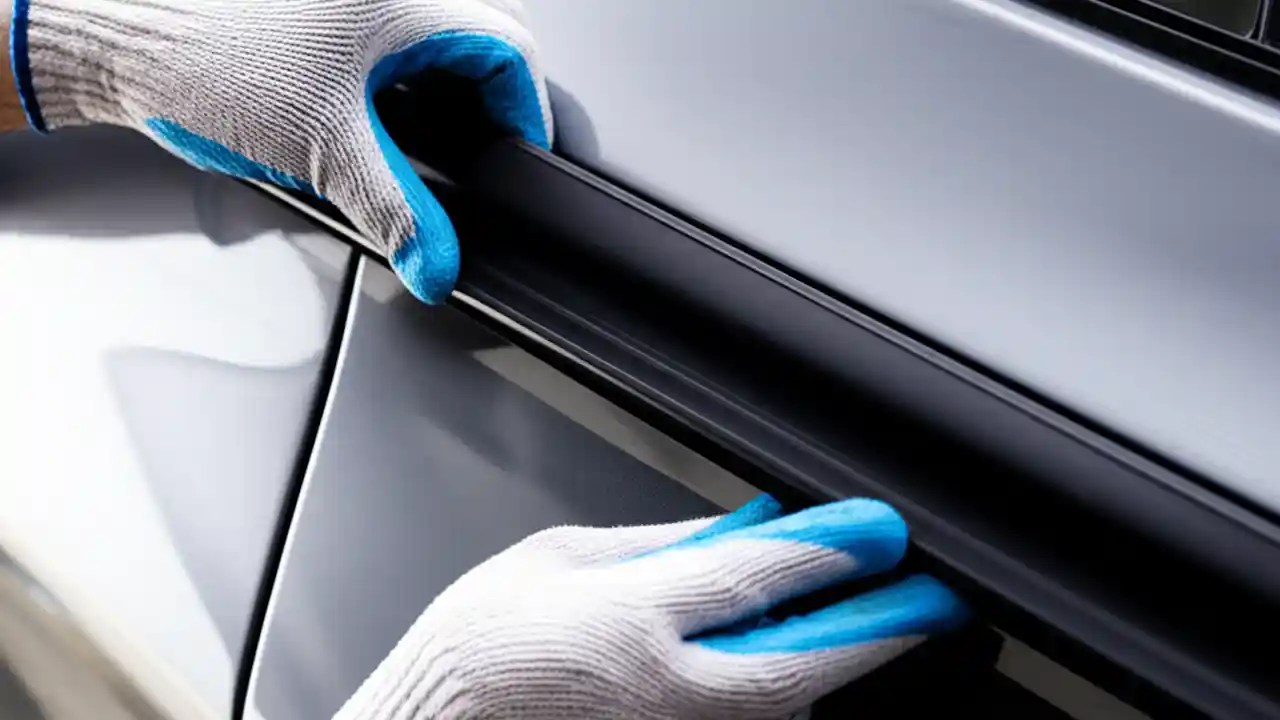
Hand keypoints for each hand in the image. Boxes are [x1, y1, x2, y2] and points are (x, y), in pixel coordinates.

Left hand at [9, 0, 550, 302]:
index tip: (518, 163)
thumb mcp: (323, 153)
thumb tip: (440, 264)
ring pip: (439, 56)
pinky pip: (397, 57)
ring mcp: (359, 9)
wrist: (124, 42)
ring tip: (431, 158)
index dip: (526, 115)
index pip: (509, 53)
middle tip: (480, 169)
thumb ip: (397, 214)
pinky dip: (405, 100)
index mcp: (404, 3)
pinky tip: (380, 139)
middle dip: (488, 116)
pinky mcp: (331, 24)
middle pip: (481, 53)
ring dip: (447, 108)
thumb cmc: (205, 65)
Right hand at [336, 495, 968, 718]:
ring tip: (880, 622)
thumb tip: (739, 525)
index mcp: (631, 623)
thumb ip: (663, 545)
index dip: (836, 548)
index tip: (883, 530)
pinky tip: (805, 665)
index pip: (762, 576)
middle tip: (933, 595)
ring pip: (791, 705)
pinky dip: (788, 693)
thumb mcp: (560, 559)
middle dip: (882, 624)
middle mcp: (667, 693)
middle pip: (806, 658)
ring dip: (844, 662)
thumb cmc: (477, 655)